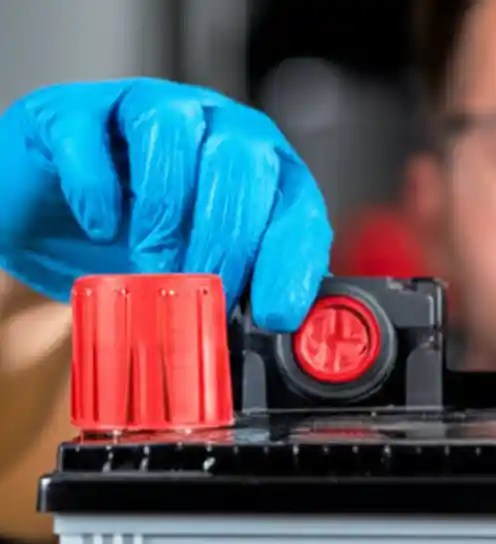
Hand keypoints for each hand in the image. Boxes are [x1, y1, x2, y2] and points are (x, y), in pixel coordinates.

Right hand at [0, 77, 331, 331]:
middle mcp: (214, 125)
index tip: (274, 314)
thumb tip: (275, 335)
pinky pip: (89, 133)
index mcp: (262, 168)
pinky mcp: (73, 112)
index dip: (290, 259)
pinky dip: (96, 187)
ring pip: (174, 127)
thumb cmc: (141, 246)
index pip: (297, 202)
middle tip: (203, 285)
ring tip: (153, 261)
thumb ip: (244, 292)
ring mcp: (145, 107)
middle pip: (242, 159)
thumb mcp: (202, 275)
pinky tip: (101, 227)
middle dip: (226, 235)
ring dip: (167, 206)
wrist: (50, 227)